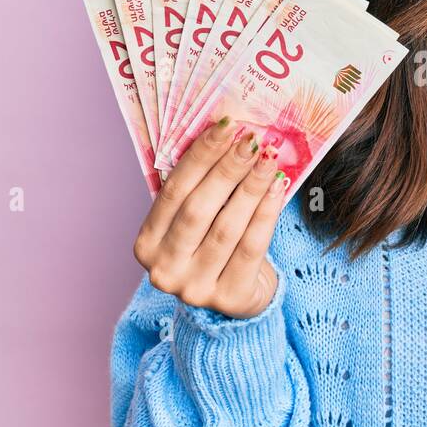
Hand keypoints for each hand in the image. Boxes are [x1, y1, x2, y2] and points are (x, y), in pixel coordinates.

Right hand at [133, 117, 291, 318]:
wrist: (237, 299)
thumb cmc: (214, 248)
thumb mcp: (196, 222)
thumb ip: (201, 189)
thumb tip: (228, 135)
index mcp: (147, 243)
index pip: (172, 192)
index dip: (199, 157)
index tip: (224, 127)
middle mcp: (164, 269)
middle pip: (198, 209)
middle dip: (227, 170)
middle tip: (251, 140)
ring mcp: (195, 288)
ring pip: (227, 227)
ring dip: (250, 187)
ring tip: (269, 159)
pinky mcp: (229, 299)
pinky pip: (251, 247)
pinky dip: (266, 213)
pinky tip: (278, 188)